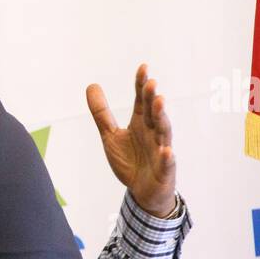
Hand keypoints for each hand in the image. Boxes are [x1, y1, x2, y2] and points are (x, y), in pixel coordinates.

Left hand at [85, 63, 177, 217]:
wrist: (142, 191)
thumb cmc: (130, 160)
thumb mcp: (110, 135)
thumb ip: (102, 112)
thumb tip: (91, 85)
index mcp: (140, 123)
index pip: (142, 101)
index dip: (142, 85)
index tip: (143, 67)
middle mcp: (153, 133)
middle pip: (153, 113)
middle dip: (152, 99)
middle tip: (151, 84)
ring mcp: (160, 150)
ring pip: (163, 132)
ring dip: (162, 118)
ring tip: (160, 102)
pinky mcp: (165, 169)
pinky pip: (167, 163)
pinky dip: (167, 157)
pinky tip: (166, 151)